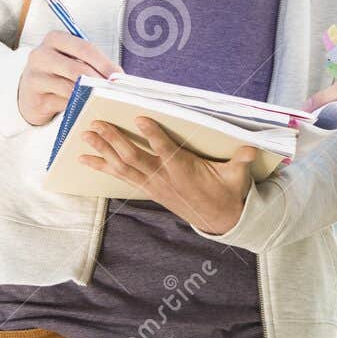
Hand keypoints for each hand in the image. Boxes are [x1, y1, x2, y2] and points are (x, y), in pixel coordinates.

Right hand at [17, 31, 121, 125]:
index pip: (84, 48)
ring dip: (89, 95)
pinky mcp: (35, 99)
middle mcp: (41, 55)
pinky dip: (77, 106)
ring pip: (69, 88)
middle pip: (76, 68)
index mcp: (54, 39)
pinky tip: (86, 107)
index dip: (104, 62)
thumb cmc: (58, 71)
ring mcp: (35, 78)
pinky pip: (62, 103)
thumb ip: (90, 62)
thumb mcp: (71, 58)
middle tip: (114, 90)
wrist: (30, 91)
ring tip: (103, 99)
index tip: (118, 75)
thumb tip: (116, 76)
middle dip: (98, 80)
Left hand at [79, 118, 255, 234]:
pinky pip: (120, 177)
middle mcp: (163, 177)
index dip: (153, 135)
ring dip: (102, 151)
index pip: (166, 150)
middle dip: (114, 141)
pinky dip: (102, 166)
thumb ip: (241, 162)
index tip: (140, 118)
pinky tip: (86, 159)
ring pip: (122, 166)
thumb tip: (251, 149)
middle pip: (134, 157)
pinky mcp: (147, 188)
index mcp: (184, 170)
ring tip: (85, 137)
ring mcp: (152, 184)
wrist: (218, 218)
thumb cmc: (227, 191)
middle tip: (97, 125)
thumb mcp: (237, 177)